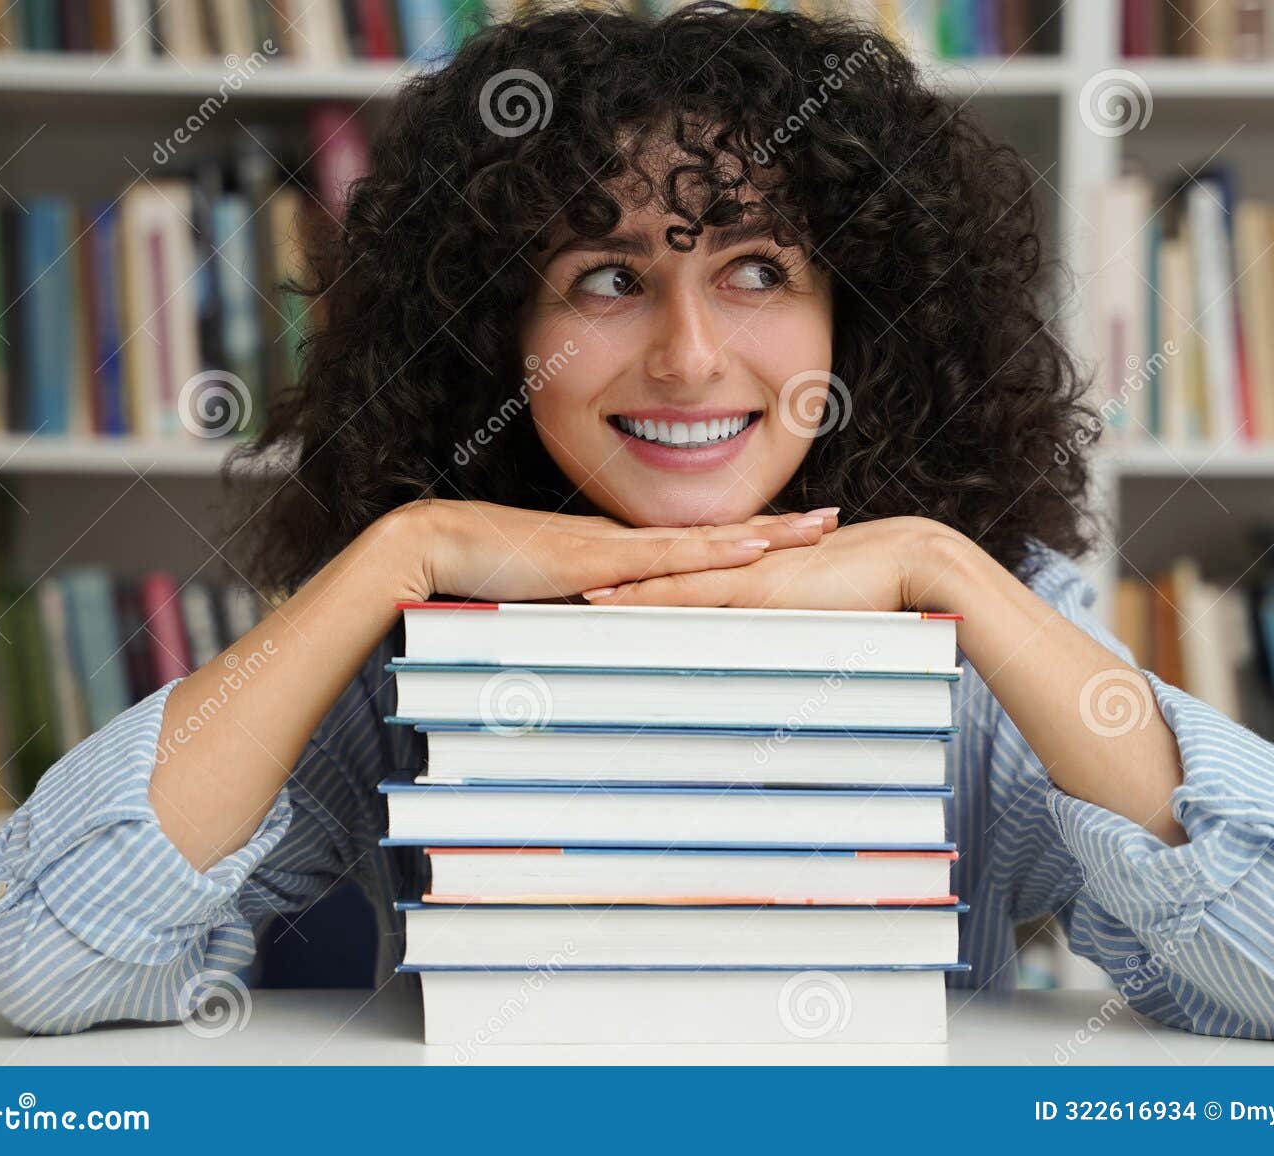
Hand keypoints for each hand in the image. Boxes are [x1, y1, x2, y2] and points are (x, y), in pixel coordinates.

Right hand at [391, 499, 840, 602]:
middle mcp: (631, 543)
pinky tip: (752, 552)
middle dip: (779, 527)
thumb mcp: (547, 604)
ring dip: (765, 533)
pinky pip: (670, 558)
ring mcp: (620, 547)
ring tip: (817, 527)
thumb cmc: (484, 574)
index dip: (746, 538)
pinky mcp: (603, 560)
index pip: (698, 546)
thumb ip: (580, 621)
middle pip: (719, 534)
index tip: (790, 535)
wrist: (441, 544)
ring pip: (709, 539)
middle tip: (832, 519)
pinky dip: (714, 555)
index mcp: (623, 552)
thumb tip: (596, 647)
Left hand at [581, 516, 962, 610]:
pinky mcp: (756, 588)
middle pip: (668, 571)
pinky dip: (654, 600)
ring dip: (624, 591)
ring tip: (579, 597)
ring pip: (669, 580)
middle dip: (621, 580)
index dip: (648, 577)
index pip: (690, 571)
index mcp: (754, 566)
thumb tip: (787, 629)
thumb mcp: (824, 602)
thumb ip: (797, 611)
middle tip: (573, 586)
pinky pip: (694, 595)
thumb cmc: (876, 584)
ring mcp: (745, 573)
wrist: (909, 561)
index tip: (611, 586)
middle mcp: (741, 564)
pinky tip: (622, 607)